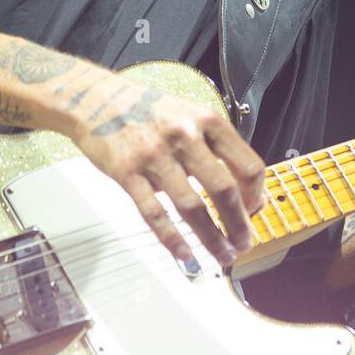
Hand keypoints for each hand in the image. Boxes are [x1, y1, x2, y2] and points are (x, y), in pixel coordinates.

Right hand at [59, 70, 266, 266]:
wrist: (98, 99)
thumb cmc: (150, 111)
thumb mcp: (190, 115)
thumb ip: (215, 146)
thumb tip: (242, 190)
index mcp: (207, 121)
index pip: (246, 165)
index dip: (256, 194)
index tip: (254, 210)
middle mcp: (184, 136)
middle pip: (224, 190)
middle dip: (239, 224)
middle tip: (244, 244)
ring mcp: (155, 156)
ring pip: (192, 207)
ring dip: (212, 238)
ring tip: (223, 255)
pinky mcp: (127, 173)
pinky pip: (154, 213)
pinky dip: (172, 239)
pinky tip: (185, 255)